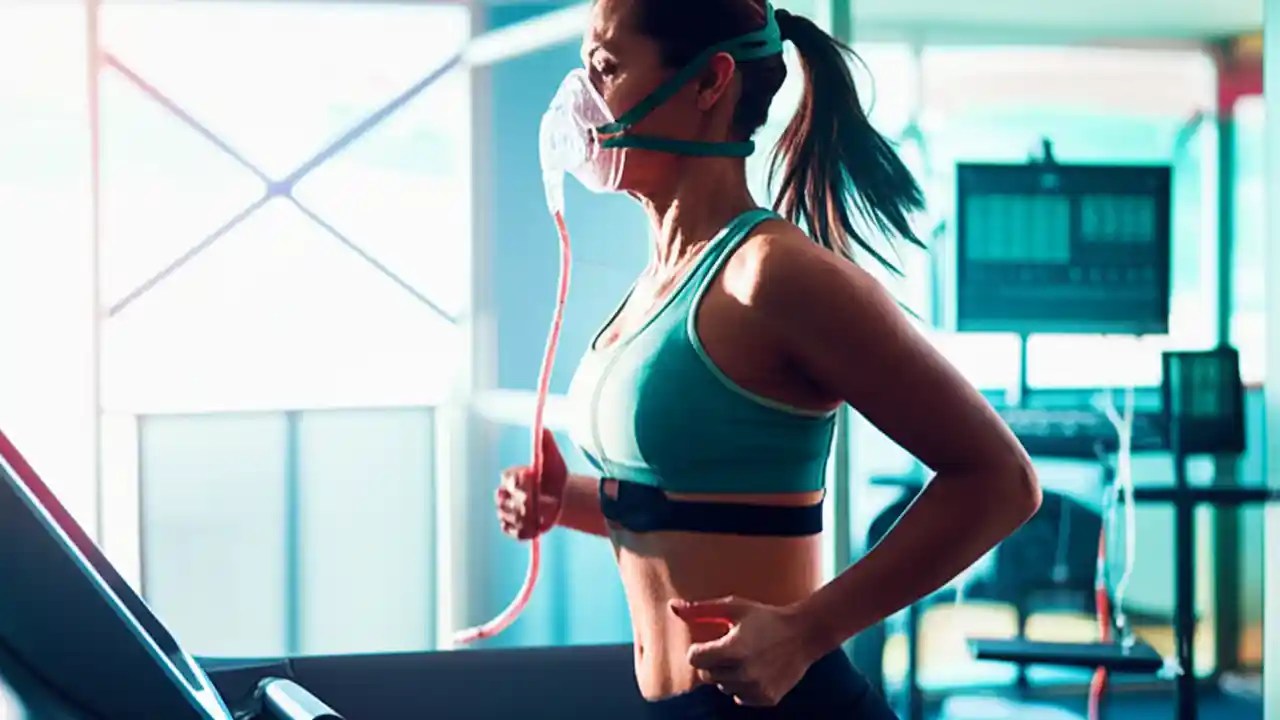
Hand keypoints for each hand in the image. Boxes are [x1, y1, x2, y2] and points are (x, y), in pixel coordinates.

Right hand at [495, 429, 567, 540]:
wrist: (562, 495)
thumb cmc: (554, 475)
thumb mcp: (552, 456)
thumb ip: (545, 441)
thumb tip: (543, 427)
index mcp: (511, 476)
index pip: (506, 479)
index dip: (518, 481)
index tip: (533, 479)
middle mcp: (505, 495)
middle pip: (502, 501)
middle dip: (519, 501)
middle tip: (534, 501)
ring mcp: (508, 512)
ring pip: (507, 517)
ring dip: (523, 517)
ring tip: (539, 513)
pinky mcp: (515, 528)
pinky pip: (512, 532)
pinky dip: (523, 531)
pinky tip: (536, 526)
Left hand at [670, 596, 822, 706]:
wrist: (804, 633)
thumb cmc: (765, 617)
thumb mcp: (734, 607)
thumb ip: (701, 609)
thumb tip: (672, 606)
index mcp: (733, 649)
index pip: (694, 659)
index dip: (699, 650)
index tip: (710, 643)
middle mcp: (744, 672)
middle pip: (707, 675)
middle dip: (714, 662)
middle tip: (731, 648)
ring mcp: (757, 688)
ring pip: (723, 687)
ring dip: (728, 674)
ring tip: (745, 658)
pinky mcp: (767, 698)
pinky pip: (740, 697)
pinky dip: (743, 686)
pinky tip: (755, 670)